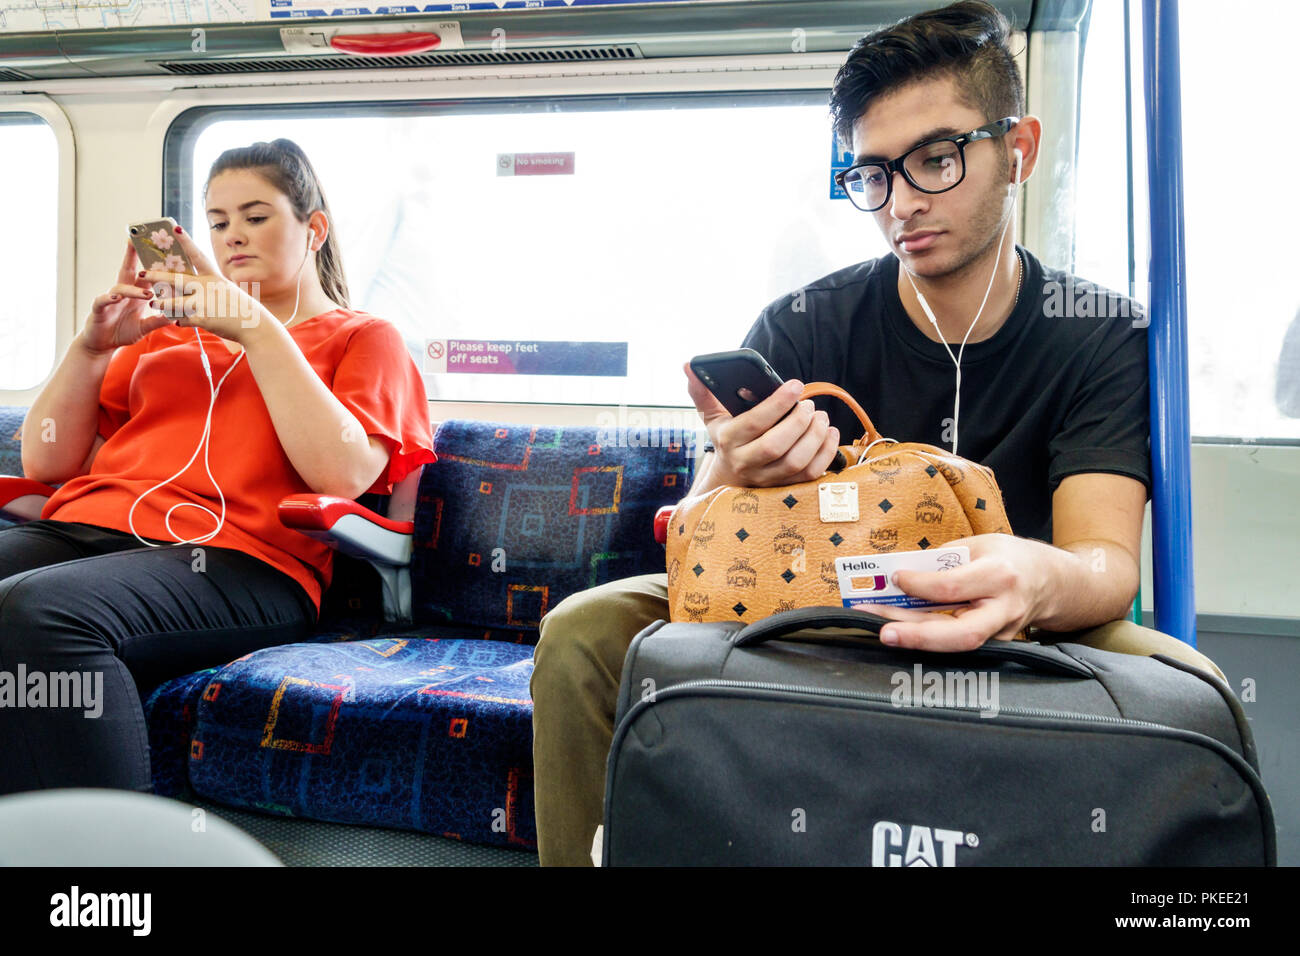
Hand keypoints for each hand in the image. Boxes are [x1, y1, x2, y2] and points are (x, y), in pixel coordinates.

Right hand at [79, 241, 176, 354]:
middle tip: (138, 239)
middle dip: (133, 254)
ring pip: (121, 287)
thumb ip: (159, 320)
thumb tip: (178, 315)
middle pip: (129, 269)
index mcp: (136, 293)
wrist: (102, 345)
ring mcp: (110, 298)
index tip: (164, 249)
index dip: (154, 263)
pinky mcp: (98, 309)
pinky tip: (116, 297)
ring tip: (147, 294)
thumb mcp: (145, 326)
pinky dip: (109, 297)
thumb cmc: (123, 331)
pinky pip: (103, 300)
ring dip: (134, 290)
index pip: (147, 274)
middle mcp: (123, 292)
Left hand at [144, 225, 267, 343]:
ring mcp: (203, 302)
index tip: (174, 227)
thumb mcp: (227, 292)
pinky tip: (177, 321)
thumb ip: (209, 289)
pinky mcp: (202, 318)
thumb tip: (192, 291)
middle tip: (142, 273)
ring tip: (154, 303)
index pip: (197, 255)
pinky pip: (181, 318)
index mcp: (213, 278)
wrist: (255, 326)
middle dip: (156, 275)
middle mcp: (206, 287)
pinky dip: (178, 320)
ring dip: (162, 303)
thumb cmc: (242, 310)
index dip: (185, 241)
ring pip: (173, 301)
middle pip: (175, 278)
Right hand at [684, 363, 839, 487]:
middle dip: (798, 422)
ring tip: (821, 416)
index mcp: (728, 440)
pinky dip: (826, 453)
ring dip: (815, 437)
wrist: (730, 478)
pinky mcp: (786, 487)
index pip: (754, 423)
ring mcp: (766, 478)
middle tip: (810, 404)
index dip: (778, 403)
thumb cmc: (727, 438)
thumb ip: (703, 391)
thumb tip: (689, 365)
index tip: (796, 385)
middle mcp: (746, 462)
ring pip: (796, 462)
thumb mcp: (713, 417)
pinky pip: (810, 474)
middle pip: (776, 446)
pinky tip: (829, 433)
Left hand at [853, 533, 1051, 650]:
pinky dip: (928, 638)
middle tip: (882, 631)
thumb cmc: (1010, 558)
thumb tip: (904, 576)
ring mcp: (1002, 634)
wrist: (1051, 582)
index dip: (920, 585)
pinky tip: (902, 630)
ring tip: (880, 628)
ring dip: (915, 639)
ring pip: (955, 645)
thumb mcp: (980, 544)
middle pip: (960, 635)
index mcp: (1000, 575)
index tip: (895, 577)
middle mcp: (1004, 610)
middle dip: (918, 636)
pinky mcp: (996, 645)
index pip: (953, 587)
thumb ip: (944, 560)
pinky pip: (957, 644)